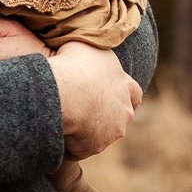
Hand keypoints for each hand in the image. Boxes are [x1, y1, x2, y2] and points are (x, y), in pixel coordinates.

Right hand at [48, 41, 142, 159]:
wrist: (65, 92)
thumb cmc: (73, 63)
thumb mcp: (86, 45)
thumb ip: (92, 50)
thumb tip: (87, 43)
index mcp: (124, 84)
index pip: (134, 93)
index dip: (124, 95)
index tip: (113, 96)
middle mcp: (124, 109)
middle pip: (121, 116)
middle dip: (107, 116)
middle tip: (85, 112)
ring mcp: (112, 130)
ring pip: (102, 134)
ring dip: (89, 131)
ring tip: (66, 122)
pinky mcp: (96, 146)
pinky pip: (81, 148)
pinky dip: (72, 145)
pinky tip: (58, 134)